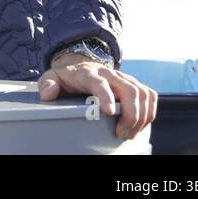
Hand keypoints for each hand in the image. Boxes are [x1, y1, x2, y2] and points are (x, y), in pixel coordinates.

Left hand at [37, 55, 157, 140]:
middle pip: (129, 89)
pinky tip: (141, 124)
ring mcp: (122, 77)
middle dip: (130, 114)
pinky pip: (149, 95)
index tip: (110, 112)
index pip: (99, 82)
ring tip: (130, 132)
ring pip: (142, 93)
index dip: (106, 96)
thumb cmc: (66, 76)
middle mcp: (108, 73)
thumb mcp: (51, 77)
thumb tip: (48, 94)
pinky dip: (150, 111)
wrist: (78, 65)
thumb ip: (47, 84)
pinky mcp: (133, 83)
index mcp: (87, 73)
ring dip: (141, 116)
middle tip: (121, 133)